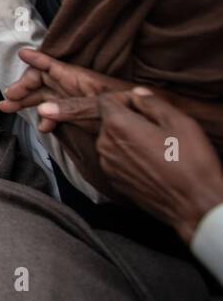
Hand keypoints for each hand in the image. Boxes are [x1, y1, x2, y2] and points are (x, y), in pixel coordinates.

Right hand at [1, 49, 127, 133]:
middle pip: (41, 83)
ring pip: (44, 98)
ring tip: (8, 109)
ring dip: (27, 104)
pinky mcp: (79, 115)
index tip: (21, 54)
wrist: (148, 123)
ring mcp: (75, 101)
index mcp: (77, 78)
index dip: (36, 59)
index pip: (51, 65)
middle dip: (22, 88)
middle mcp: (73, 87)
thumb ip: (72, 108)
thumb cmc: (130, 108)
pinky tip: (43, 129)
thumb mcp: (100, 106)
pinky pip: (56, 114)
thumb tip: (42, 112)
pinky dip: (47, 120)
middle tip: (7, 99)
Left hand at [98, 88, 222, 242]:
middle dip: (128, 118)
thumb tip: (137, 94)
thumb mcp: (180, 123)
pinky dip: (128, 156)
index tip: (143, 104)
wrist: (195, 206)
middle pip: (108, 120)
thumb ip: (153, 103)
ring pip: (111, 140)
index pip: (106, 99)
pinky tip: (151, 162)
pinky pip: (116, 159)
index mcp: (117, 126)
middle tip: (156, 126)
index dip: (124, 98)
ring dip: (127, 138)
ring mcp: (108, 165)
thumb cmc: (192, 163)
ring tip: (156, 146)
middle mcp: (105, 145)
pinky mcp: (114, 181)